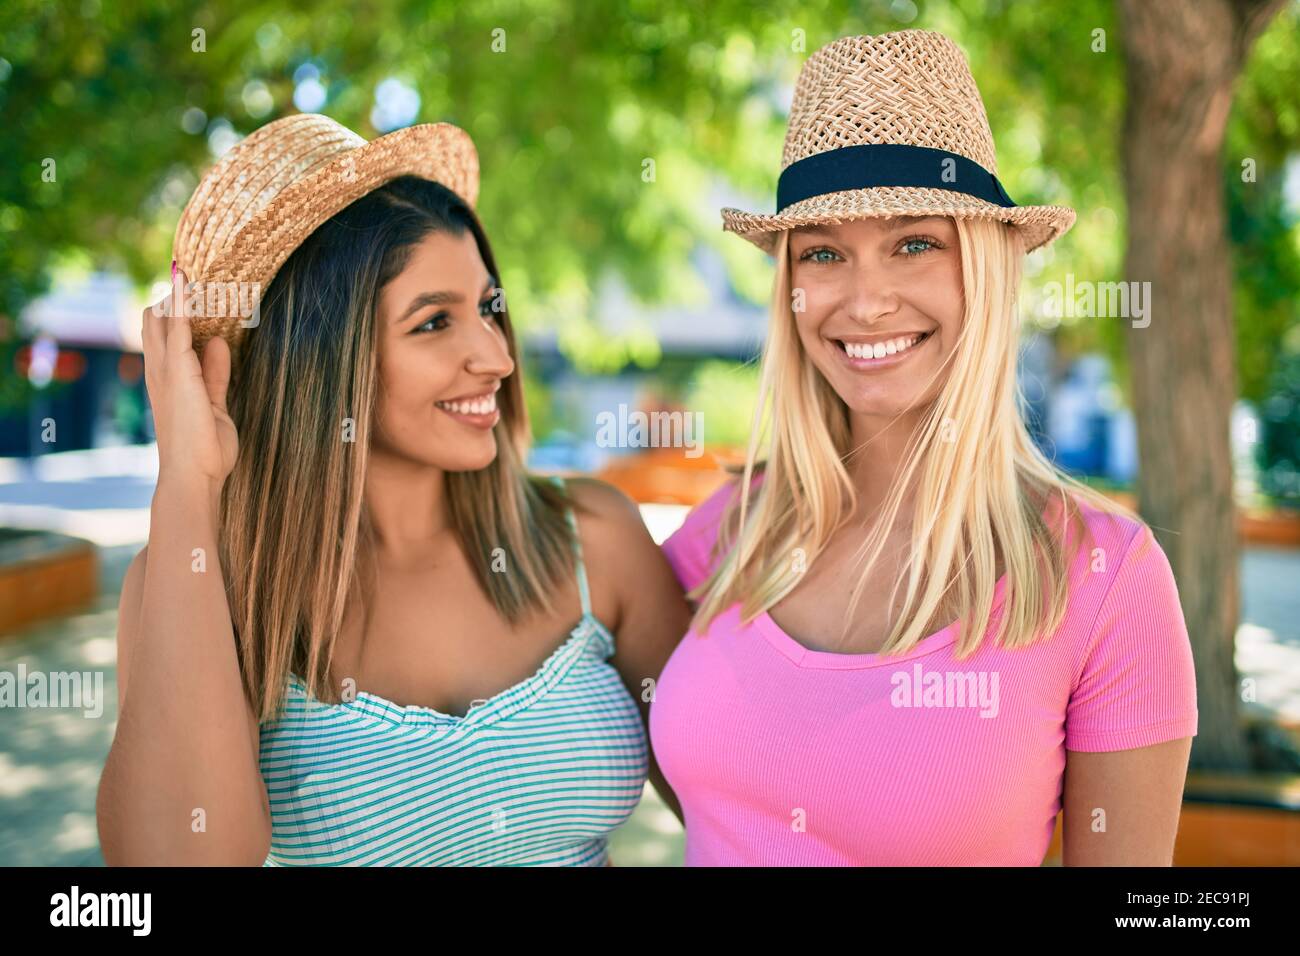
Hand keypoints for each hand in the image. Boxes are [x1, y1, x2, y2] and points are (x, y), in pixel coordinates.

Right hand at [142, 265, 238, 490]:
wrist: (193, 475)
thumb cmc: (204, 449)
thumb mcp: (214, 404)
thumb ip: (215, 374)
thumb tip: (219, 344)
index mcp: (170, 384)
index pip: (165, 341)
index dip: (171, 317)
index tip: (185, 292)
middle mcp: (162, 374)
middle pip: (155, 327)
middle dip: (168, 302)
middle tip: (186, 274)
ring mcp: (168, 372)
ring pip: (163, 321)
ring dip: (174, 296)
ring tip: (186, 268)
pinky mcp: (180, 370)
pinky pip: (178, 327)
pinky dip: (181, 302)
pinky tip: (185, 280)